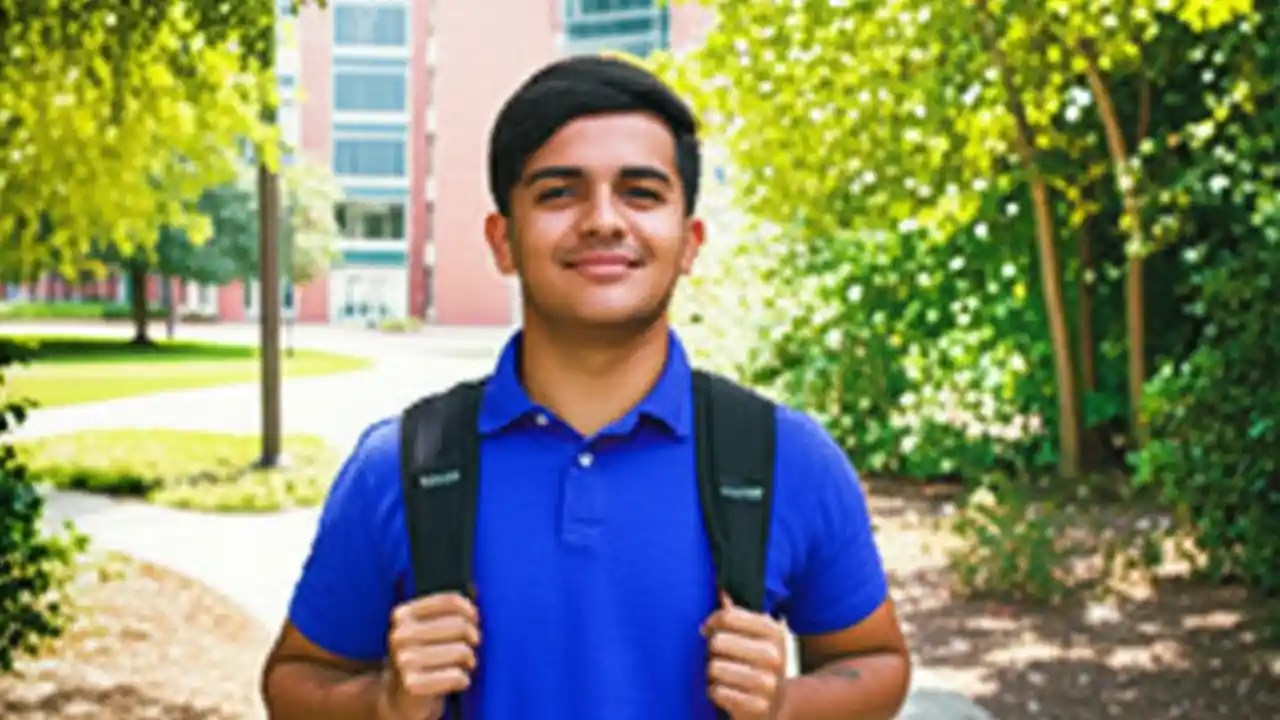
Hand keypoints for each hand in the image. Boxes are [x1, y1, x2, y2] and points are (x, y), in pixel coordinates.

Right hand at [378, 592, 480, 719]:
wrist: (399, 696)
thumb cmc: (423, 656)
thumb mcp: (426, 628)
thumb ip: (447, 611)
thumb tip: (476, 592)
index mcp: (403, 615)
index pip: (449, 601)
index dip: (469, 610)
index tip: (474, 620)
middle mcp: (400, 635)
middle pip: (460, 626)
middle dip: (473, 638)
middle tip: (471, 647)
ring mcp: (404, 661)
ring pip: (462, 651)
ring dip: (470, 660)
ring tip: (464, 664)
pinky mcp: (413, 685)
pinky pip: (457, 676)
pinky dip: (464, 680)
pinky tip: (458, 681)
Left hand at [701, 592, 787, 719]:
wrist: (777, 704)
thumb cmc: (756, 663)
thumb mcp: (753, 636)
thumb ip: (735, 615)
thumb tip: (721, 591)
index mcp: (774, 632)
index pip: (728, 616)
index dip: (711, 623)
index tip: (709, 630)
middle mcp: (775, 656)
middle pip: (717, 642)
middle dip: (711, 651)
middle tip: (717, 656)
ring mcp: (768, 683)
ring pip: (715, 668)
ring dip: (712, 673)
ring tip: (721, 675)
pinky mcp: (758, 707)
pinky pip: (717, 692)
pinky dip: (715, 692)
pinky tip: (724, 691)